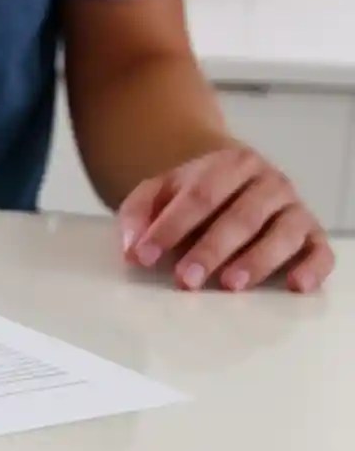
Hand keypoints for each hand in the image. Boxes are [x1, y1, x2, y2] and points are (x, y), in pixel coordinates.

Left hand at [118, 145, 334, 292]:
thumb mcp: (159, 192)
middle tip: (185, 279)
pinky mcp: (313, 235)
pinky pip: (320, 251)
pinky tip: (295, 286)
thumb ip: (138, 214)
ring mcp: (293, 209)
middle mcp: (268, 183)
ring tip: (230, 285)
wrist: (235, 179)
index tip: (145, 256)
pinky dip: (312, 268)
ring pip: (282, 234)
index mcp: (230, 165)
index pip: (200, 195)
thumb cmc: (194, 193)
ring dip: (257, 260)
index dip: (171, 227)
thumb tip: (131, 248)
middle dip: (211, 250)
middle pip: (241, 217)